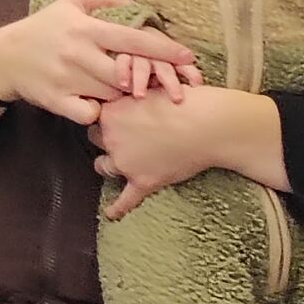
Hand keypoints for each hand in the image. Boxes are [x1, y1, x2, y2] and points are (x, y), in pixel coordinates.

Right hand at [0, 0, 197, 126]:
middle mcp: (78, 54)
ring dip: (121, 94)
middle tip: (155, 80)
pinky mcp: (57, 101)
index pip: (132, 39)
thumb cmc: (45, 27)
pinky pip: (89, 114)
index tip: (186, 57)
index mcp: (86, 28)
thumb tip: (137, 4)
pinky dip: (97, 112)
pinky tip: (94, 102)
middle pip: (126, 73)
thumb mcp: (72, 1)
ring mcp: (67, 79)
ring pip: (112, 95)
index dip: (163, 49)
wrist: (4, 57)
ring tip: (121, 88)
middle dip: (144, 79)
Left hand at [90, 83, 277, 220]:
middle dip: (106, 139)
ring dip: (108, 165)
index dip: (106, 118)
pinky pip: (125, 199)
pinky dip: (117, 208)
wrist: (207, 124)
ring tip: (115, 166)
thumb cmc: (183, 102)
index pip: (96, 116)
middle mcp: (112, 138)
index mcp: (111, 113)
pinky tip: (111, 214)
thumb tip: (123, 99)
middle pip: (96, 139)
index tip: (114, 119)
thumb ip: (129, 98)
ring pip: (104, 166)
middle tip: (121, 137)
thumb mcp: (149, 89)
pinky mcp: (143, 181)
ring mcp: (126, 162)